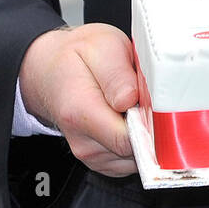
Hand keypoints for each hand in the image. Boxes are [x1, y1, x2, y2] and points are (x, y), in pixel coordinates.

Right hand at [19, 23, 138, 176]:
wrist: (51, 70)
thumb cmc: (77, 57)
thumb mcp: (99, 46)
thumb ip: (116, 74)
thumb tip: (130, 100)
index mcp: (80, 112)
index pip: (128, 139)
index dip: (151, 123)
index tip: (157, 104)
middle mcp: (83, 142)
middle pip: (136, 151)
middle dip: (151, 126)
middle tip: (145, 96)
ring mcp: (91, 155)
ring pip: (136, 157)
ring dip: (144, 134)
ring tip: (133, 104)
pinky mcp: (100, 161)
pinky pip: (130, 160)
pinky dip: (137, 140)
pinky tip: (129, 117)